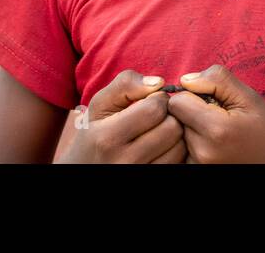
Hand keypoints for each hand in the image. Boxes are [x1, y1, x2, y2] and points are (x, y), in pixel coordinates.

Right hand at [56, 70, 186, 162]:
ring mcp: (140, 175)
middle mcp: (125, 162)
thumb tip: (160, 83)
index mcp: (108, 138)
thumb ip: (125, 84)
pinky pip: (179, 161)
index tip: (150, 101)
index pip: (154, 109)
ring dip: (174, 134)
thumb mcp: (99, 105)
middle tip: (156, 117)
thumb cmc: (94, 134)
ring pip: (180, 146)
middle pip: (172, 128)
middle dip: (168, 115)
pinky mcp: (152, 181)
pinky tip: (160, 147)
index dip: (157, 98)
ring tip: (157, 132)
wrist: (83, 169)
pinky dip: (175, 150)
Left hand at [164, 64, 264, 163]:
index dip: (192, 94)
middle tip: (219, 117)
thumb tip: (184, 80)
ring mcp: (199, 166)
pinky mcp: (198, 172)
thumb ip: (216, 79)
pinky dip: (194, 144)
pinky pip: (183, 151)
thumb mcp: (248, 96)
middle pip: (176, 119)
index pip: (177, 102)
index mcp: (216, 129)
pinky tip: (215, 144)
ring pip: (178, 135)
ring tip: (219, 132)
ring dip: (192, 129)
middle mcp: (203, 152)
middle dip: (192, 112)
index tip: (212, 100)